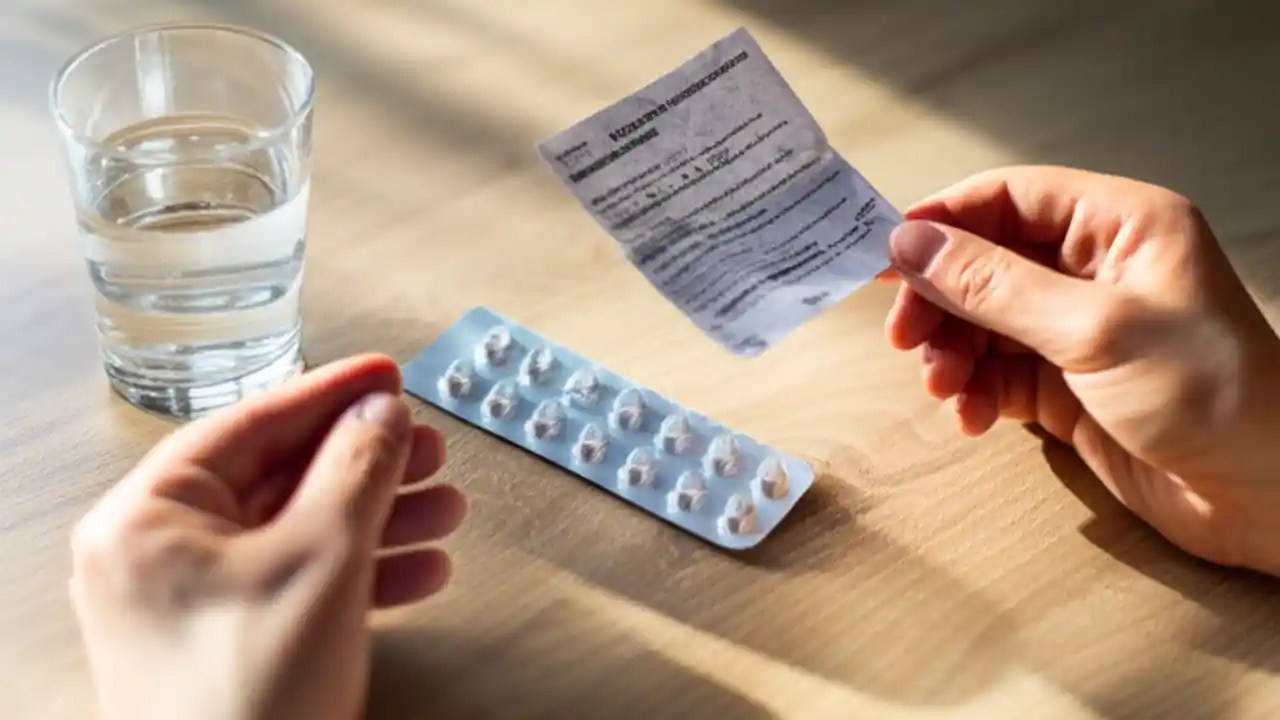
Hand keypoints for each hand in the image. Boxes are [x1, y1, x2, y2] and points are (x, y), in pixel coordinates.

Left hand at [70, 355, 466, 719]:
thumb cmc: (251, 699)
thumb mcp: (322, 560)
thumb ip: (356, 471)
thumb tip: (381, 414)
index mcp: (147, 520)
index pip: (249, 426)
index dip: (329, 394)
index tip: (386, 374)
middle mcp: (158, 557)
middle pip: (278, 479)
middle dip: (367, 465)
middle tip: (427, 446)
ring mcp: (190, 606)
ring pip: (298, 532)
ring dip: (378, 518)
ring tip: (444, 507)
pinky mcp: (228, 645)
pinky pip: (299, 583)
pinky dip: (360, 572)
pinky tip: (419, 570)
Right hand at [885, 166, 1279, 576]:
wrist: (1264, 498)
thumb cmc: (1212, 396)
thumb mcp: (1093, 330)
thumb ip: (994, 286)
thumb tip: (912, 246)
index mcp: (1120, 226)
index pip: (1010, 198)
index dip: (945, 222)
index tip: (889, 257)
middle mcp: (1096, 269)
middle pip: (986, 262)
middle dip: (940, 300)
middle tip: (904, 338)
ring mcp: (1081, 328)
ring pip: (984, 322)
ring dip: (952, 353)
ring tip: (943, 387)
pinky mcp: (1069, 384)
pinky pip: (999, 374)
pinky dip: (976, 393)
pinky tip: (973, 417)